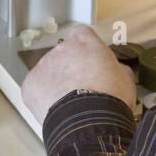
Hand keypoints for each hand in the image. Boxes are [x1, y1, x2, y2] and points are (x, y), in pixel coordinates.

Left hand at [21, 24, 136, 117]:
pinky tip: (57, 109)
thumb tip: (115, 70)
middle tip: (83, 87)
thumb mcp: (124, 77)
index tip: (91, 61)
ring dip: (57, 83)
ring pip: (49, 72)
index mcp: (84, 41)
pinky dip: (43, 98)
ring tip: (70, 103)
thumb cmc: (109, 97)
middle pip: (64, 55)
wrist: (89, 120)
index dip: (86, 48)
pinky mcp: (30, 84)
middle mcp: (60, 49)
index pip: (81, 34)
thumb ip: (115, 66)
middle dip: (71, 69)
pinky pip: (36, 88)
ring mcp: (43, 66)